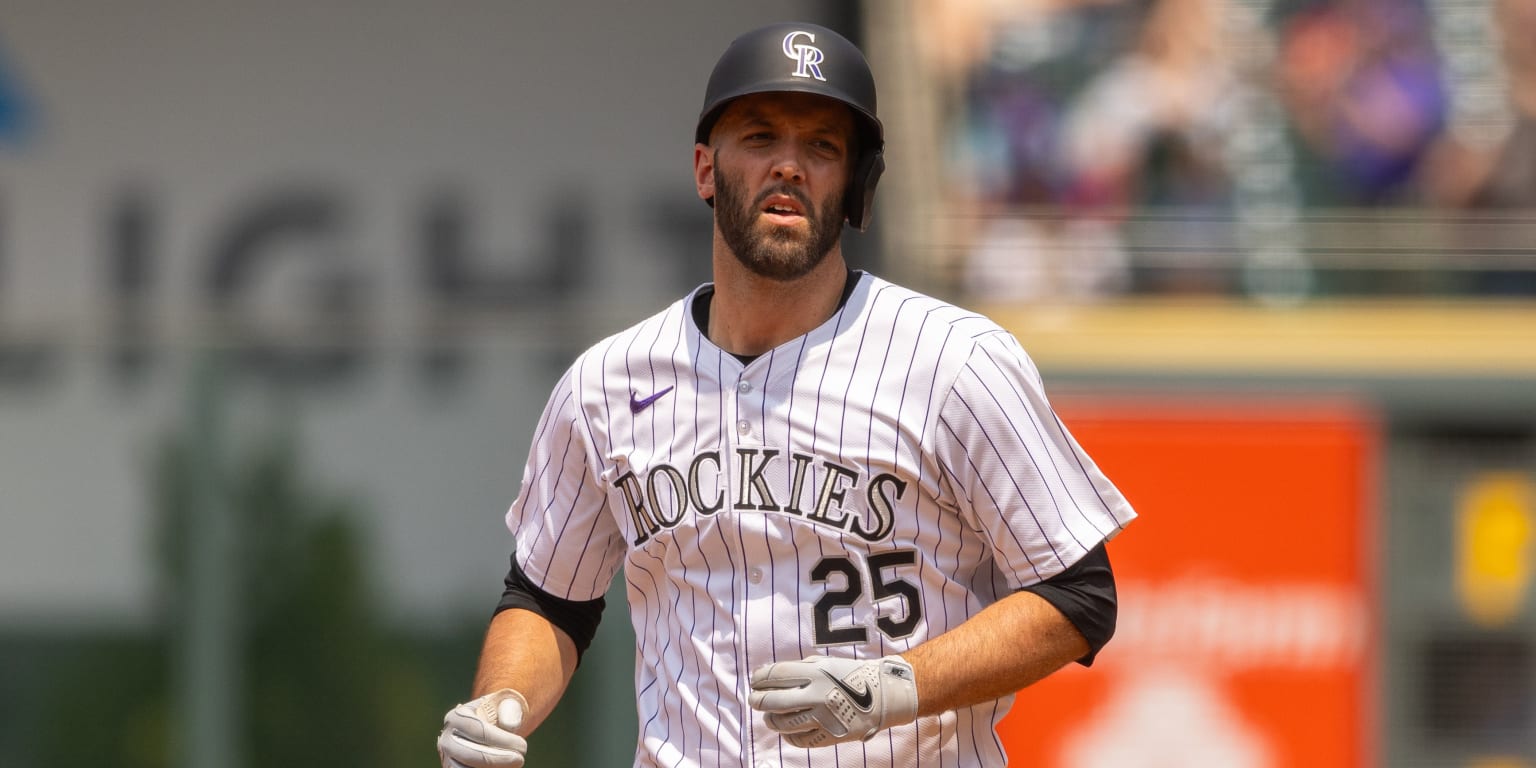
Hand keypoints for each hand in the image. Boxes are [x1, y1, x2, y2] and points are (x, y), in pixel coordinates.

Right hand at [437, 689, 529, 767]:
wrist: (488, 731)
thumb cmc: (498, 716)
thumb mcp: (505, 705)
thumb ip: (510, 708)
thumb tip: (510, 723)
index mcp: (456, 717)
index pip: (478, 730)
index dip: (503, 740)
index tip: (523, 746)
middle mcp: (447, 739)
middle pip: (471, 755)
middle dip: (499, 759)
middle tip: (520, 759)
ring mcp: (447, 758)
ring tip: (512, 765)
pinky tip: (502, 767)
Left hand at [748, 655, 917, 748]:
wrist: (884, 696)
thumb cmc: (852, 675)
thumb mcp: (826, 663)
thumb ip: (799, 669)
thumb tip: (770, 677)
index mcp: (816, 673)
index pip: (775, 675)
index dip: (760, 678)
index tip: (755, 680)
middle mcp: (817, 695)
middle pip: (773, 701)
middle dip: (758, 700)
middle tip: (754, 699)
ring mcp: (822, 718)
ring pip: (782, 723)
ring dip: (770, 720)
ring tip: (768, 717)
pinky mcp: (829, 736)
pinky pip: (799, 740)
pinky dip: (788, 735)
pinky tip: (786, 730)